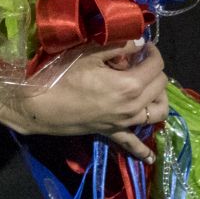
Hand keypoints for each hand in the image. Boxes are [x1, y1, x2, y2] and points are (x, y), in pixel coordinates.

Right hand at [0, 42, 170, 161]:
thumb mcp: (89, 53)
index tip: (144, 45)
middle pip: (159, 86)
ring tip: (150, 88)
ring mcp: (123, 122)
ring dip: (158, 99)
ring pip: (157, 113)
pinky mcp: (111, 132)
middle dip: (155, 70)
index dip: (153, 52)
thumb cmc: (62, 75)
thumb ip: (119, 46)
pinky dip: (143, 150)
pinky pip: (132, 145)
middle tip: (141, 61)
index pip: (155, 65)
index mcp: (130, 84)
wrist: (39, 105)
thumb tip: (139, 41)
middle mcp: (132, 106)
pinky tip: (151, 157)